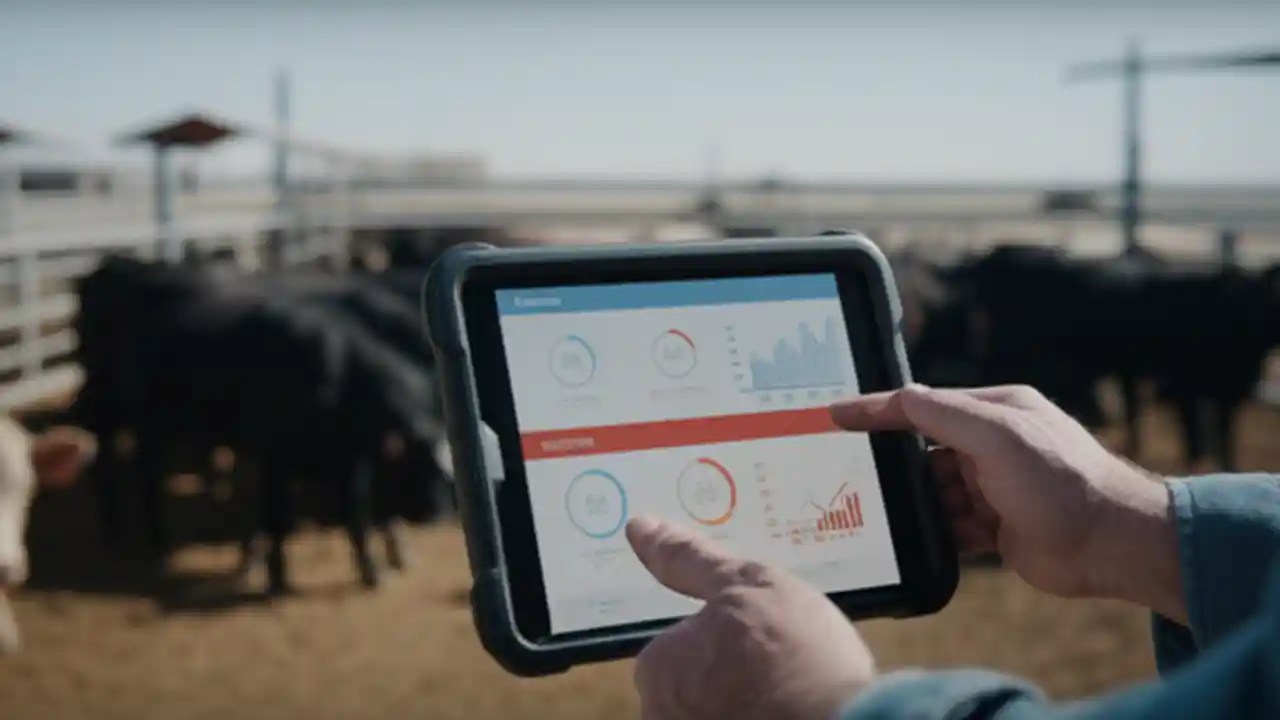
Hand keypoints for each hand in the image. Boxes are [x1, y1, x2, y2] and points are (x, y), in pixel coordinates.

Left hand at [627, 516, 874, 719]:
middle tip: (782, 669)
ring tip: (793, 697)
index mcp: (658, 668)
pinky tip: (793, 716)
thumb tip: (640, 528)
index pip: (683, 645)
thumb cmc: (796, 656)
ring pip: (717, 712)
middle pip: (697, 686)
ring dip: (748, 705)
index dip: (729, 637)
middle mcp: (662, 716)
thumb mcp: (747, 584)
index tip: (764, 642)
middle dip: (731, 677)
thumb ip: (690, 560)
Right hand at [831, 384, 1185, 623]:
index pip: (924, 406)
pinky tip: (912, 540)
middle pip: (926, 452)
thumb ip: (942, 414)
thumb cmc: (1061, 480)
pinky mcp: (996, 528)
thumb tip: (896, 398)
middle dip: (894, 465)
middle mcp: (994, 446)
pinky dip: (932, 533)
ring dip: (914, 504)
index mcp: (996, 411)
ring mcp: (995, 488)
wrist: (1111, 546)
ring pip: (935, 493)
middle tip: (848, 472)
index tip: (836, 414)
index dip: (878, 410)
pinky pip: (950, 527)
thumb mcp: (996, 435)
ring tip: (875, 512)